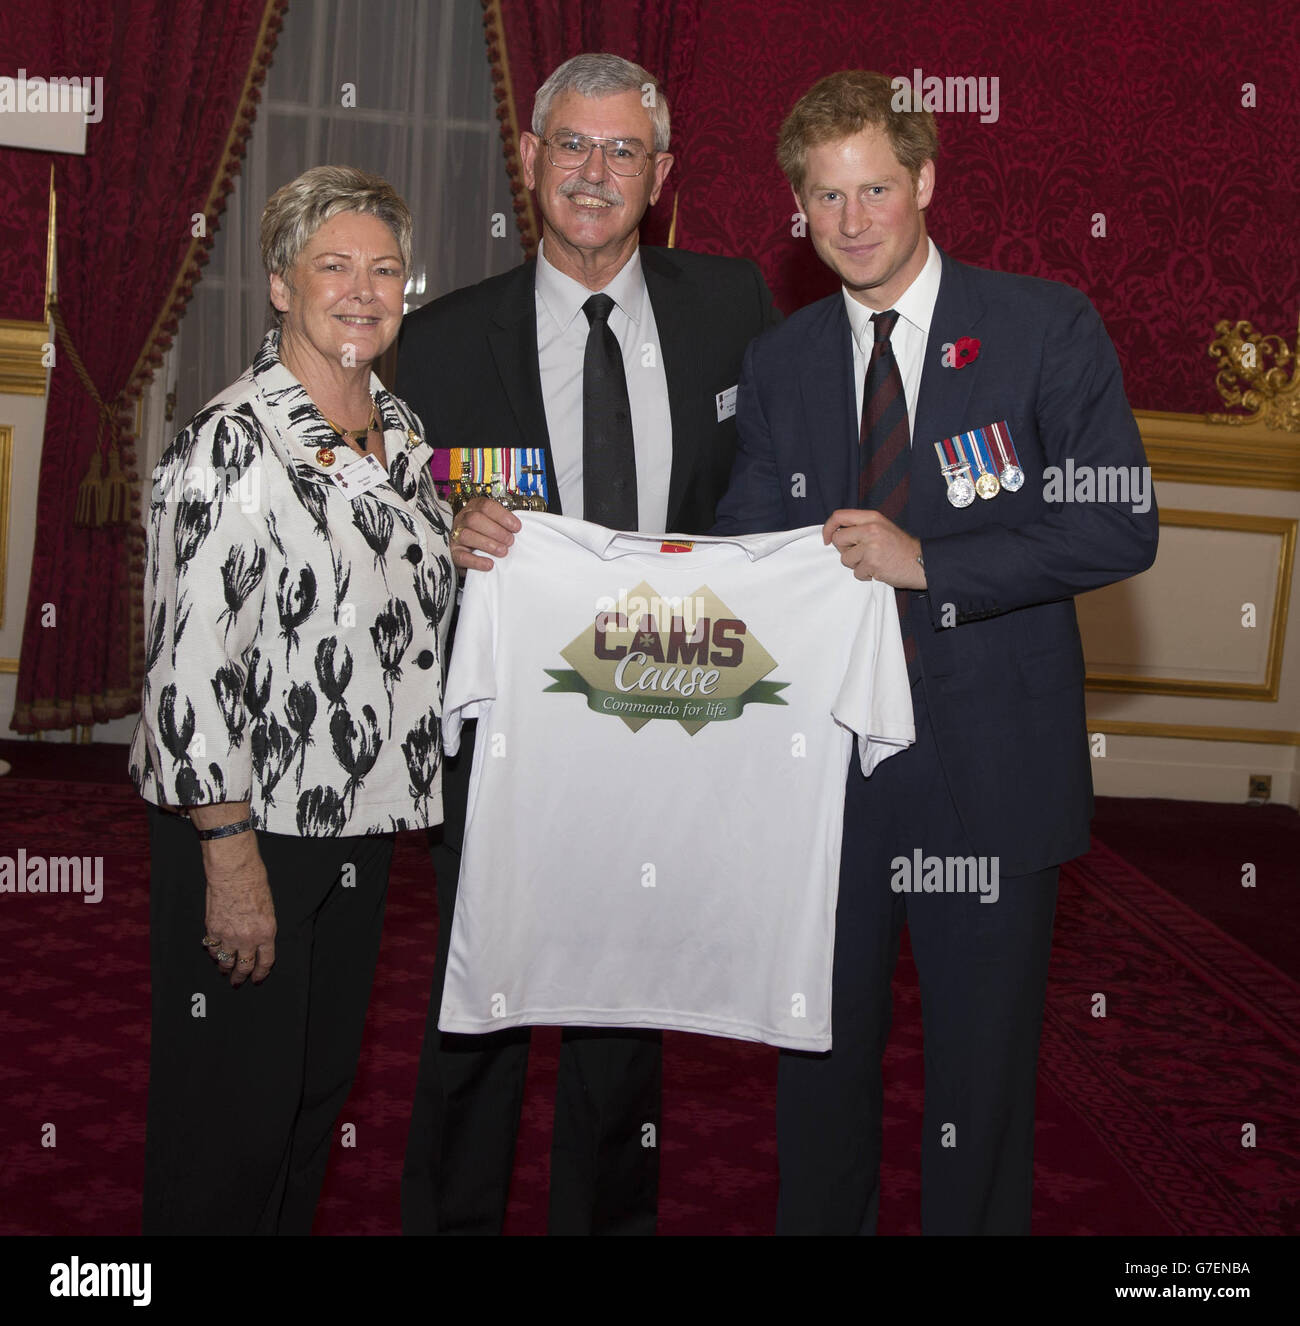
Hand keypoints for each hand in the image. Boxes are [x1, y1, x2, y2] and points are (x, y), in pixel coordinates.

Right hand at [201, 836, 275, 987]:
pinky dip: (213, 953)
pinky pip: (212, 949)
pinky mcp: (213, 930)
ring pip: (226, 961)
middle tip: (238, 981)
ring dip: (225, 968)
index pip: (266, 961)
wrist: (234, 873)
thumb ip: (262, 928)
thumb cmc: (255, 884)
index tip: (257, 979)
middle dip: (241, 977)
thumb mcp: (268, 909)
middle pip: (244, 966)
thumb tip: (257, 941)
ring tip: (224, 971)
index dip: (261, 973)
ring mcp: (228, 936)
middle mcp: (248, 939)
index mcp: (266, 933)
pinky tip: (214, 955)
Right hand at [450, 497, 521, 571]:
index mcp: (473, 508)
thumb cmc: (484, 535)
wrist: (465, 552)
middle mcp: (462, 519)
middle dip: (496, 531)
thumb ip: (502, 524)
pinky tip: (489, 564)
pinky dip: (477, 561)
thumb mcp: (492, 524)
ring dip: (488, 544)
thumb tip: (518, 529)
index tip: (516, 527)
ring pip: (466, 535)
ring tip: (502, 551)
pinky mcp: (453, 554)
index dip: (502, 516)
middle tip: (510, 541)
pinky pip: (462, 557)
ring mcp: (455, 536)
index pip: (486, 506)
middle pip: (474, 519)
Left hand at [823, 508, 926, 588]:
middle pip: (838, 539)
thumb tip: (836, 533)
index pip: (839, 516)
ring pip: (845, 559)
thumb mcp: (882, 527)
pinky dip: (866, 575)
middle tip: (861, 553)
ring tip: (873, 562)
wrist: (922, 562)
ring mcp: (871, 546)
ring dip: (856, 565)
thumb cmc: (901, 547)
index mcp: (872, 517)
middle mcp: (870, 529)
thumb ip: (861, 527)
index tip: (826, 539)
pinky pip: (857, 573)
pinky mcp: (873, 564)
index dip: (828, 528)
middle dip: (845, 550)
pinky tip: (879, 569)